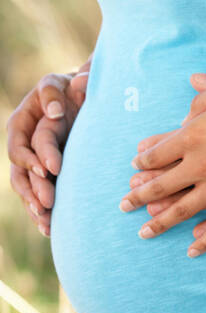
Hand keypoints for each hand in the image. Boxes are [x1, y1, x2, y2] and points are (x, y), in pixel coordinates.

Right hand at [6, 62, 90, 235]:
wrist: (78, 97)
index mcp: (21, 124)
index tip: (49, 170)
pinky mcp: (43, 174)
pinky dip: (41, 212)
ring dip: (35, 207)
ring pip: (27, 190)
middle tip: (48, 204)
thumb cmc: (67, 86)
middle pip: (21, 174)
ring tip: (47, 224)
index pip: (21, 147)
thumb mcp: (58, 83)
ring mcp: (31, 162)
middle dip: (34, 190)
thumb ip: (53, 92)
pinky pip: (37, 195)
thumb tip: (54, 112)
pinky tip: (50, 229)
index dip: (32, 160)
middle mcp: (22, 146)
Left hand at [121, 67, 205, 254]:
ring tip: (143, 233)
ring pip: (181, 211)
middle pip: (160, 186)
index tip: (136, 166)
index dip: (143, 161)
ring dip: (159, 223)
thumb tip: (192, 83)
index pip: (157, 153)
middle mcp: (200, 164)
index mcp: (193, 135)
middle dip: (138, 196)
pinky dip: (204, 240)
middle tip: (124, 205)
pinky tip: (191, 249)